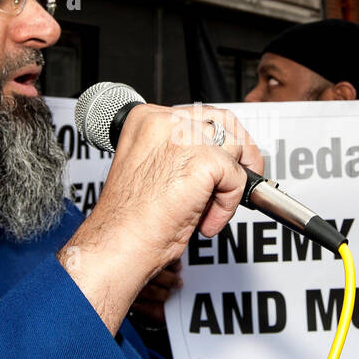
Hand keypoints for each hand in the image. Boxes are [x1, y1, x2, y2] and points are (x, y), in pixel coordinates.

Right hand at [61, 103, 262, 333]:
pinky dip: (228, 205)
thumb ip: (181, 155)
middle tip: (238, 182)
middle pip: (224, 123)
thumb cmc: (129, 219)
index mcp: (148, 119)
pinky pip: (238, 178)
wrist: (119, 244)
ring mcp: (184, 138)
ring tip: (208, 210)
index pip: (200, 115)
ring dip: (231, 183)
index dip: (217, 142)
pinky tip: (206, 222)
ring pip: (235, 149)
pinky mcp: (203, 160)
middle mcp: (165, 121)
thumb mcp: (155, 170)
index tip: (225, 161)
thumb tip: (219, 157)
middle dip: (239, 153)